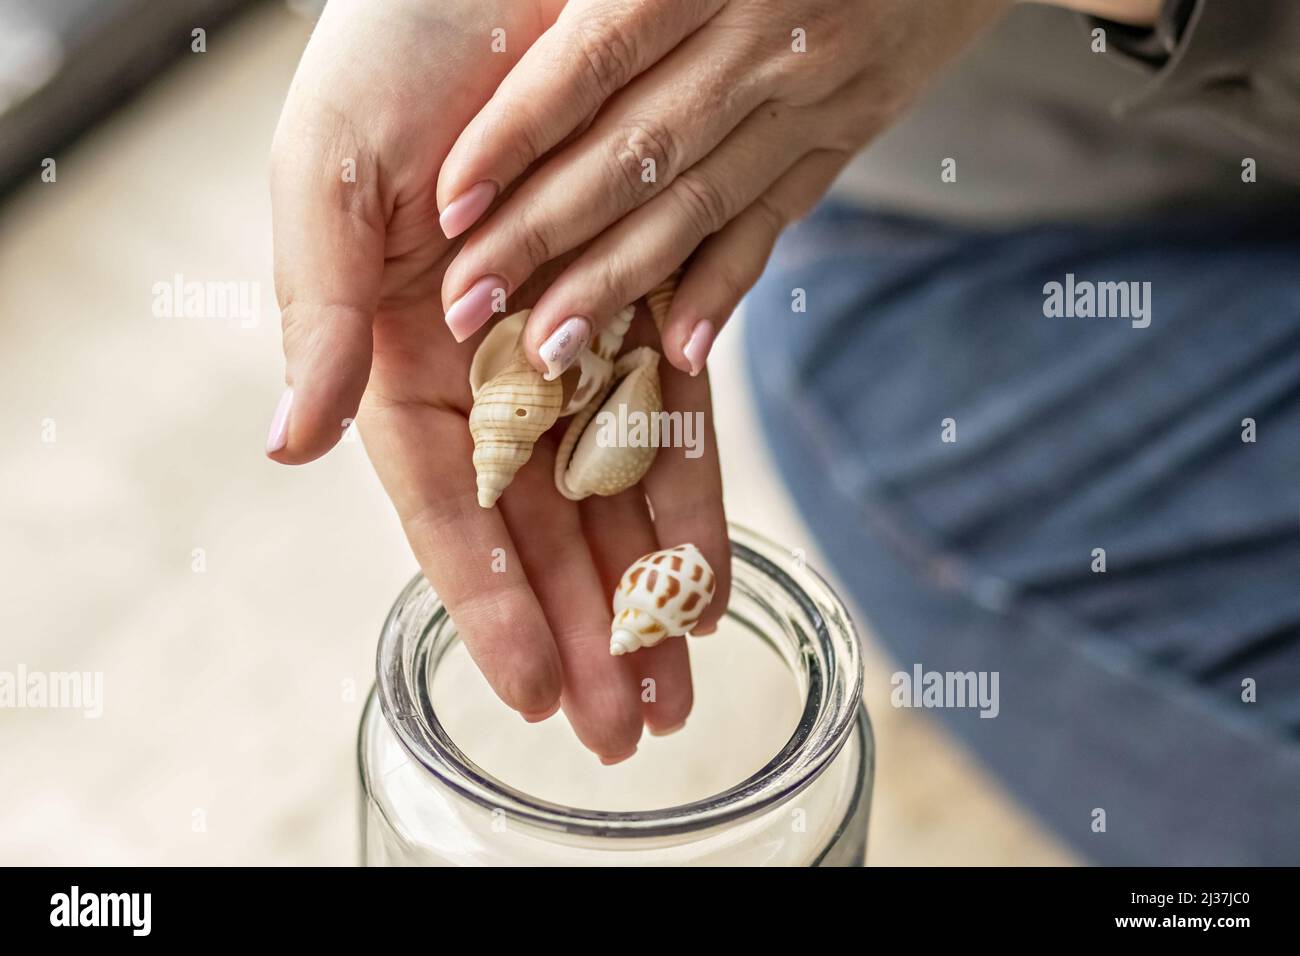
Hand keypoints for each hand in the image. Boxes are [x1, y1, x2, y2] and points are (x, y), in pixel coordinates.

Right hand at [267, 0, 730, 760]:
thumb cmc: (398, 56)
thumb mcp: (327, 175)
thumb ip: (318, 315)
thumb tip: (289, 446)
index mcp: (400, 350)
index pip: (444, 506)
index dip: (488, 601)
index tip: (533, 690)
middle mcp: (491, 365)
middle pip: (540, 525)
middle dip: (583, 629)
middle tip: (623, 730)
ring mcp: (575, 339)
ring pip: (613, 492)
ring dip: (644, 591)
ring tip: (677, 685)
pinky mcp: (647, 298)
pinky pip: (672, 416)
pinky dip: (691, 497)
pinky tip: (709, 575)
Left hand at [433, 0, 1010, 380]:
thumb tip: (529, 19)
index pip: (593, 61)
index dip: (515, 136)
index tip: (448, 205)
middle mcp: (761, 39)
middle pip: (631, 154)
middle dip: (540, 237)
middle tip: (465, 306)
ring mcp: (810, 98)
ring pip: (696, 205)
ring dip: (616, 284)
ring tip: (545, 349)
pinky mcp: (843, 137)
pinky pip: (776, 221)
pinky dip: (727, 287)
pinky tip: (679, 351)